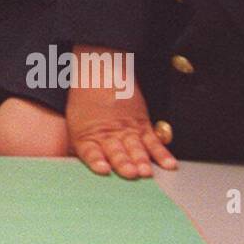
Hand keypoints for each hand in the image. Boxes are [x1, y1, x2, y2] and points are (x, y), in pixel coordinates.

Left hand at [65, 49, 174, 177]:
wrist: (101, 71)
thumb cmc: (85, 100)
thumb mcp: (74, 122)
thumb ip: (82, 146)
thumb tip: (86, 167)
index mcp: (87, 136)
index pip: (91, 152)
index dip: (97, 161)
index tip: (103, 169)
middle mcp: (108, 135)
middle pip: (116, 153)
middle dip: (123, 164)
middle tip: (130, 173)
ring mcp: (127, 131)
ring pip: (136, 149)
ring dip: (141, 160)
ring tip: (146, 171)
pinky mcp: (142, 125)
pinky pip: (153, 142)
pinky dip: (162, 154)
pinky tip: (169, 164)